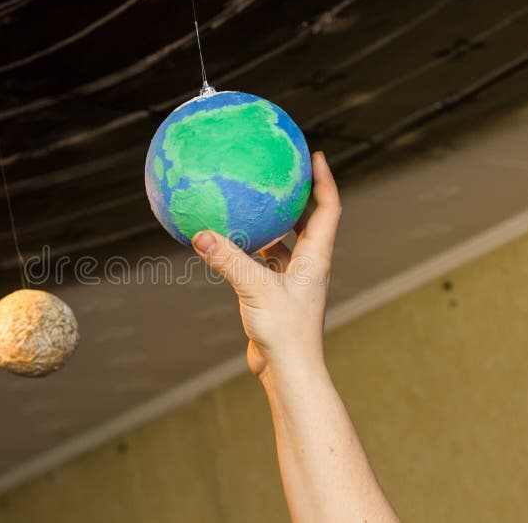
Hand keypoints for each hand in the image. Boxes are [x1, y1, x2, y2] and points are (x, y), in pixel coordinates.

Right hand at [191, 151, 340, 377]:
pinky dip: (249, 250)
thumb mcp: (255, 290)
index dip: (324, 181)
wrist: (289, 372)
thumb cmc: (286, 332)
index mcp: (315, 258)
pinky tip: (228, 244)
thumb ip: (228, 260)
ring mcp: (292, 282)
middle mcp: (307, 266)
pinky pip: (263, 263)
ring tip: (249, 203)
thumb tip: (199, 234)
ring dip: (270, 224)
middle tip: (279, 174)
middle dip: (296, 197)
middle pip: (307, 221)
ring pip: (283, 243)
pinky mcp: (275, 296)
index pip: (327, 209)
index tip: (314, 156)